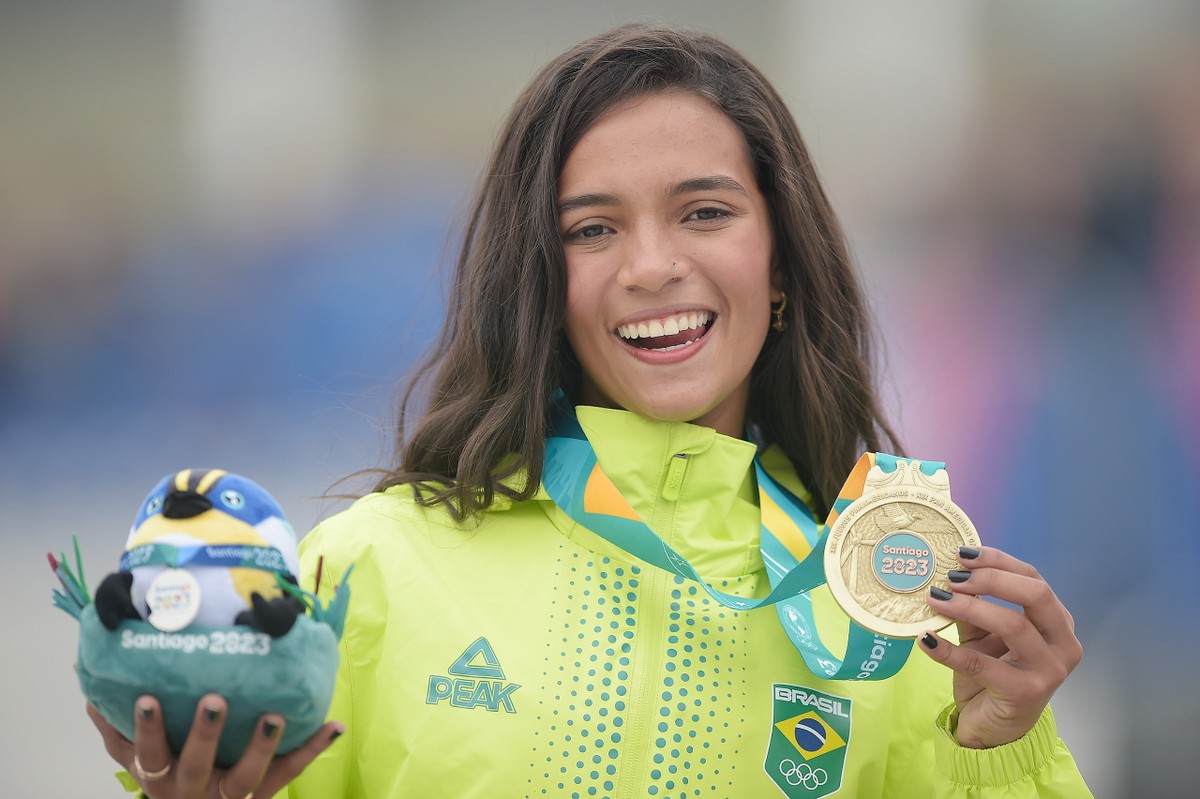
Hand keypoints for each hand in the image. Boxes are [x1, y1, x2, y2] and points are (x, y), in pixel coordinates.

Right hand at [87, 693, 343, 797]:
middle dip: (204, 733)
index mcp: (160, 777)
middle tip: (214, 699)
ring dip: (262, 745)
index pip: (149, 753)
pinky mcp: (264, 795)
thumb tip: (92, 695)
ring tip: (274, 715)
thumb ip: (118, 735)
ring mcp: (231, 796)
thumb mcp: (140, 765)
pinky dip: (313, 749)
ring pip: (246, 776)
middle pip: (197, 764)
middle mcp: (193, 790)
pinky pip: (290, 773)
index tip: (149, 697)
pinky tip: (334, 725)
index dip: (148, 729)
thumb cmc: (168, 781)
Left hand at [918, 546, 1082, 748]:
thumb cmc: (994, 675)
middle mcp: (1062, 644)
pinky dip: (948, 650)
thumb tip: (949, 574)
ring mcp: (1049, 670)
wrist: (995, 730)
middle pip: (1035, 595)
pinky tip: (925, 640)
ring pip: (1012, 625)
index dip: (998, 562)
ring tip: (936, 600)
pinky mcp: (1024, 693)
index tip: (961, 555)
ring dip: (969, 608)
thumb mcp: (984, 635)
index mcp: (1056, 622)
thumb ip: (975, 607)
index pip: (1033, 579)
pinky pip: (980, 664)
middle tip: (952, 577)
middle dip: (991, 579)